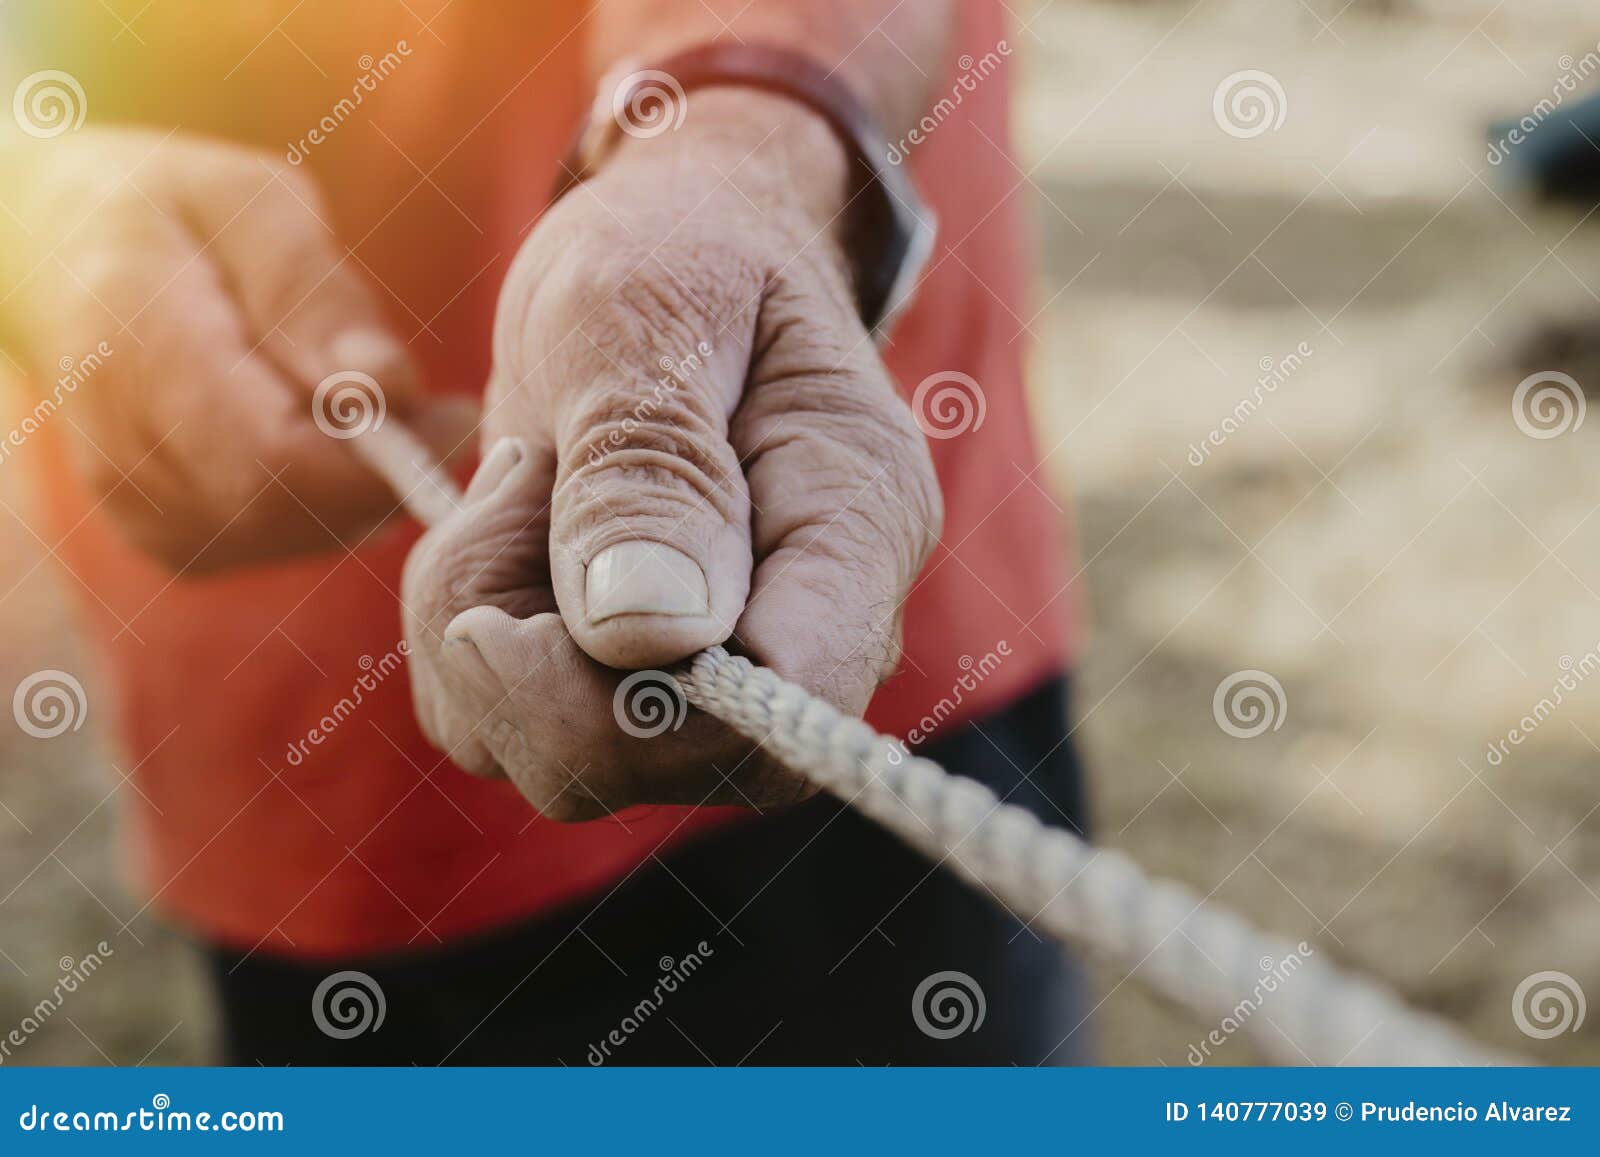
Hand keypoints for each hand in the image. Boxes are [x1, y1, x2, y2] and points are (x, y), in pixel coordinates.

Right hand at [0, 129, 473, 570]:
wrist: (53, 252)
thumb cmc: (171, 212)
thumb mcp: (251, 203)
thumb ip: (318, 295)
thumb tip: (386, 386)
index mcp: (134, 350)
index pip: (271, 460)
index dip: (379, 460)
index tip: (459, 415)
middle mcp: (122, 449)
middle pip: (291, 510)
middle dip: (386, 471)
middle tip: (438, 411)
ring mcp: (138, 507)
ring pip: (295, 536)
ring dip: (363, 487)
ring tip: (375, 410)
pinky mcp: (165, 537)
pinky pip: (278, 541)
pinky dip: (329, 501)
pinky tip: (328, 438)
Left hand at [402, 91, 941, 818]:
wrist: (681, 252)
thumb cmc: (679, 253)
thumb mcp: (644, 313)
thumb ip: (647, 464)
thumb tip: (647, 633)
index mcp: (854, 526)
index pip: (792, 701)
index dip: (644, 701)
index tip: (513, 609)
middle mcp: (806, 627)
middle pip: (673, 761)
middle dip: (528, 666)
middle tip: (512, 487)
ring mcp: (720, 669)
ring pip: (565, 762)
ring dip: (477, 632)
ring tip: (517, 477)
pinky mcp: (629, 680)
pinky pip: (508, 730)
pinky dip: (458, 637)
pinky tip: (499, 524)